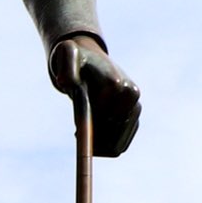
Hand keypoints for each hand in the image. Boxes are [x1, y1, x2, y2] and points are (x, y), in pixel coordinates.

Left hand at [50, 35, 140, 157]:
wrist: (90, 61)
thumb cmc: (76, 59)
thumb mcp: (67, 55)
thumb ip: (66, 67)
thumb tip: (65, 82)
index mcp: (119, 86)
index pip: (102, 124)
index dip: (87, 129)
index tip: (77, 126)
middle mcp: (133, 97)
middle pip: (111, 139)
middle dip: (93, 139)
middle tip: (78, 131)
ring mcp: (136, 108)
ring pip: (116, 146)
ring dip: (98, 145)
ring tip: (86, 129)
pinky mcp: (135, 119)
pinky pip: (120, 146)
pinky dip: (105, 146)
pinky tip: (95, 133)